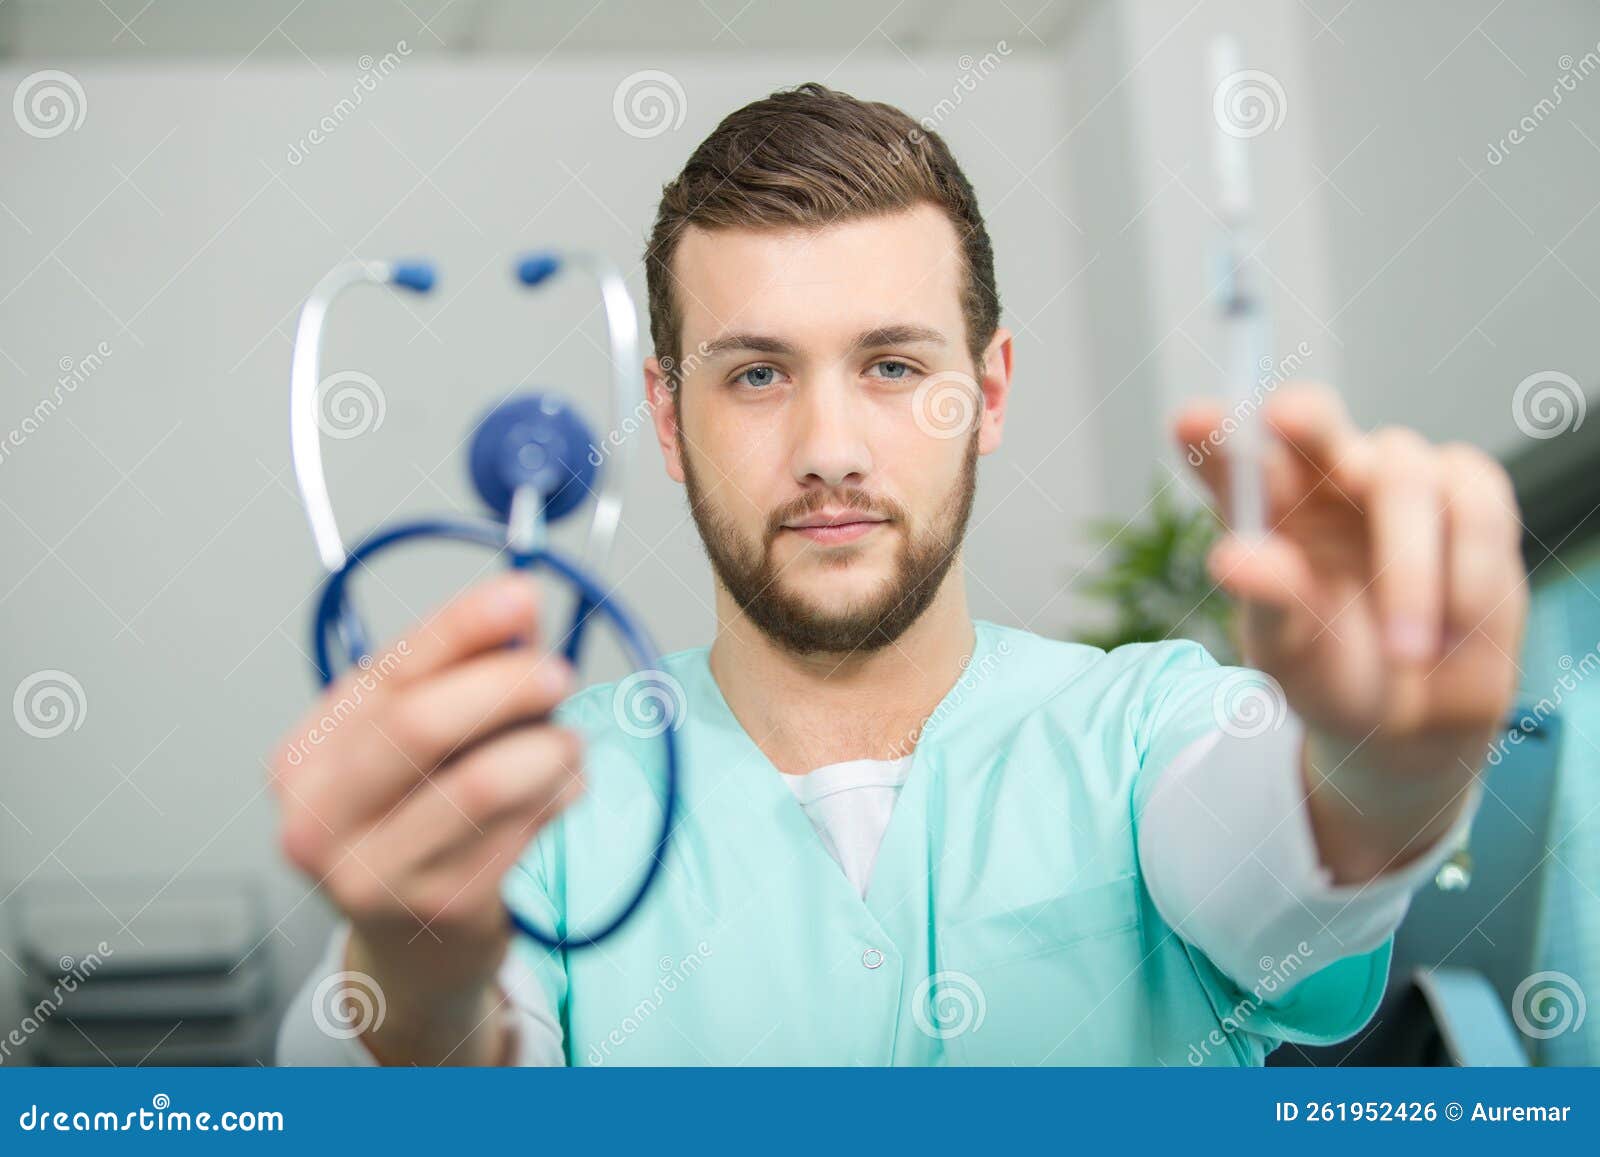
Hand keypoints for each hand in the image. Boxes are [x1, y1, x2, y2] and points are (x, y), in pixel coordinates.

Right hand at [268, 575, 581, 1062]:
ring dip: (548, 748)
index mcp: (304, 761)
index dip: (458, 628)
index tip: (519, 594)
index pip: (385, 675)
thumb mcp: (419, 745)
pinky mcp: (440, 909)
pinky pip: (521, 829)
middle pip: (419, 725)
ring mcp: (374, 875)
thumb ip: (460, 673)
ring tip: (566, 744)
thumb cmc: (416, 827)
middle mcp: (319, 821)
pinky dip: (558, 795)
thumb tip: (517, 608)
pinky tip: (560, 790)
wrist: (413, 950)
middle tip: (558, 674)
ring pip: (484, 780)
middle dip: (503, 685)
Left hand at [1175, 384, 1528, 880]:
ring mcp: (1398, 480)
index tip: (1190, 423)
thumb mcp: (1291, 654)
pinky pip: (1474, 505)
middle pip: (1313, 422)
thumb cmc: (1331, 675)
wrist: (1413, 719)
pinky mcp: (1468, 495)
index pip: (1228, 460)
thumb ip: (1269, 601)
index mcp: (1263, 512)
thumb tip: (1233, 556)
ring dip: (1410, 567)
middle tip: (1284, 418)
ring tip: (1406, 652)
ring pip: (1406, 474)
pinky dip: (1468, 571)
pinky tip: (1454, 628)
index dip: (1209, 437)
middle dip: (1302, 419)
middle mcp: (1324, 480)